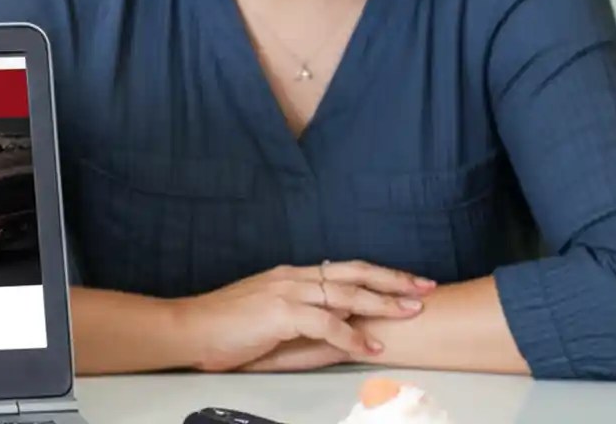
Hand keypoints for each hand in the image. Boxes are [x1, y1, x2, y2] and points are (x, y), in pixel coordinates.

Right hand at [173, 261, 434, 372]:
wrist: (190, 328)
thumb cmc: (224, 327)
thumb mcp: (268, 316)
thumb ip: (301, 316)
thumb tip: (336, 326)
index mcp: (290, 276)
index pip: (345, 269)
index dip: (380, 274)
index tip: (408, 282)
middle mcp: (292, 277)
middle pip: (353, 272)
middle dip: (393, 279)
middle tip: (425, 287)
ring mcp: (286, 292)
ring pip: (345, 294)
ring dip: (381, 303)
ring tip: (409, 312)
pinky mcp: (280, 313)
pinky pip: (326, 324)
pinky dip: (351, 336)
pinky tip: (370, 346)